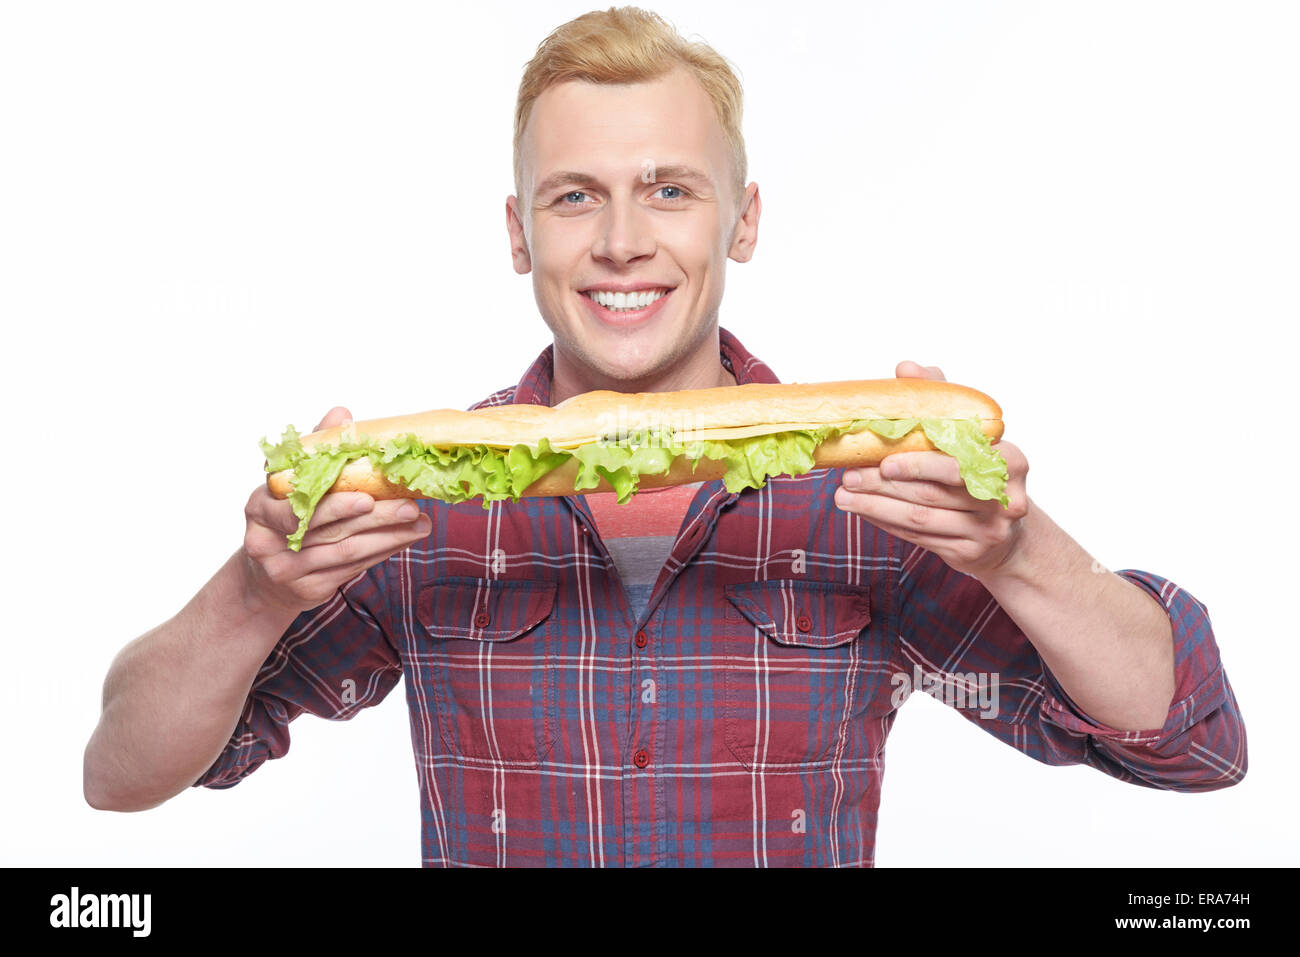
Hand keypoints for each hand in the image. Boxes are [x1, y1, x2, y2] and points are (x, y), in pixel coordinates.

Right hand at [241, 406, 431, 612]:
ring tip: (421, 523)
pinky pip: (353, 569)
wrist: (264, 578)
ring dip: (388, 536)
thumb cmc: (283, 518)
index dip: (333, 504)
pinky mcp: (308, 589)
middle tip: (410, 506)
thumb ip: (313, 451)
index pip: (297, 506)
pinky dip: (383, 552)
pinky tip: (405, 538)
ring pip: (346, 553)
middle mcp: (267, 542)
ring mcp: (287, 570)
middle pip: (330, 529)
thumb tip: (341, 414)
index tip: (367, 497)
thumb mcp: (289, 484)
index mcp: (259, 507)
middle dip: (375, 518)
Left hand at [833, 361, 1029, 578]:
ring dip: (877, 506)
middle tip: (848, 477)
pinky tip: (864, 510)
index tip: (882, 461)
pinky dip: (886, 523)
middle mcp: (1004, 499)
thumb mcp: (968, 432)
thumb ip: (940, 398)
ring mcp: (988, 531)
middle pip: (933, 493)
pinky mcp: (969, 553)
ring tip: (843, 496)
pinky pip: (919, 537)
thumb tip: (906, 368)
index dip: (920, 464)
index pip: (960, 464)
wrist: (1006, 529)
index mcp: (1011, 461)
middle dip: (884, 485)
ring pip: (921, 519)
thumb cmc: (978, 469)